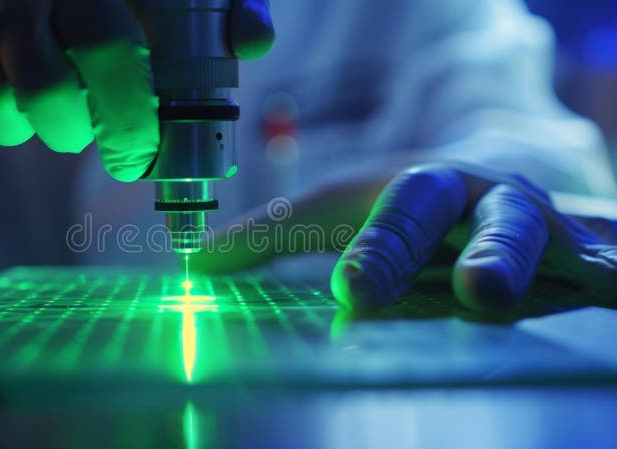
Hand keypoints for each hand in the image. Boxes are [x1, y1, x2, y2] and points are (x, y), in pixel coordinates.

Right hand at [0, 0, 273, 180]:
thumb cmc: (67, 3)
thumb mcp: (135, 1)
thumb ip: (210, 10)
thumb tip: (256, 41)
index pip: (175, 8)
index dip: (198, 56)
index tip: (191, 120)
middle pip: (112, 53)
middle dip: (131, 127)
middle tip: (136, 161)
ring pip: (46, 90)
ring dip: (67, 131)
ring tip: (70, 126)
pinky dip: (10, 128)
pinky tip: (18, 114)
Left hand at [190, 163, 616, 310]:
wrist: (528, 204)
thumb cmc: (429, 220)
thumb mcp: (363, 223)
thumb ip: (285, 239)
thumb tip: (203, 264)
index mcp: (401, 188)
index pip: (335, 204)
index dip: (283, 235)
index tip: (250, 275)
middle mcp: (459, 193)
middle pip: (418, 207)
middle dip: (386, 244)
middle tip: (354, 287)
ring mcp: (524, 219)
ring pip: (511, 230)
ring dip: (495, 259)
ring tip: (479, 293)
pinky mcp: (584, 252)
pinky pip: (598, 262)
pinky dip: (605, 272)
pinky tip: (612, 281)